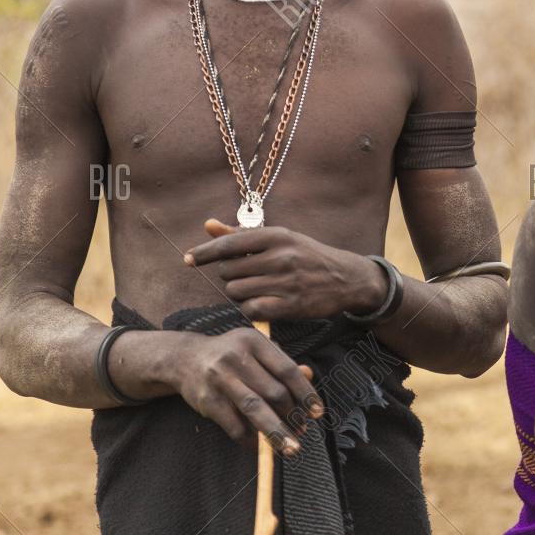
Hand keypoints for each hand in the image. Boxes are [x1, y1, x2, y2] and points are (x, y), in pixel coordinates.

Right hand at [169, 328, 322, 454]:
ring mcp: (220, 379)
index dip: (305, 393)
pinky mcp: (207, 400)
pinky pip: (234, 425)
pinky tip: (259, 446)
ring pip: (255, 410)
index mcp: (254, 341)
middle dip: (292, 415)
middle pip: (273, 392)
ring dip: (276, 432)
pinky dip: (249, 439)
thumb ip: (281, 362)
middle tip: (303, 431)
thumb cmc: (231, 354)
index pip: (287, 370)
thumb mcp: (256, 350)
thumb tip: (310, 375)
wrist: (184, 358)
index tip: (318, 412)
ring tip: (290, 448)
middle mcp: (236, 357)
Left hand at [185, 218, 384, 321]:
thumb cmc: (307, 256)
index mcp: (277, 235)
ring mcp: (287, 282)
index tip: (188, 259)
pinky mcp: (291, 305)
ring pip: (237, 292)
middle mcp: (281, 257)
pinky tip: (262, 304)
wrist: (346, 278)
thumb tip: (207, 224)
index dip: (204, 252)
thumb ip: (241, 234)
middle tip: (248, 276)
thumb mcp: (280, 238)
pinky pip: (251, 309)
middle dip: (231, 275)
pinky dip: (251, 308)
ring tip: (256, 289)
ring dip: (240, 294)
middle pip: (229, 271)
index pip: (229, 244)